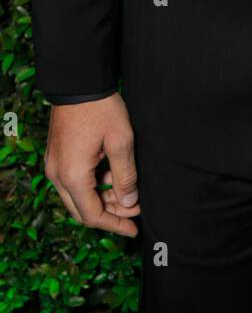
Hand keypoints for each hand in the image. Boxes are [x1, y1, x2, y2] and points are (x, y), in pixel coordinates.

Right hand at [44, 94, 140, 236]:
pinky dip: (93, 186)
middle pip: (82, 210)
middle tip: (135, 213)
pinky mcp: (57, 157)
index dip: (115, 225)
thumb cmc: (101, 109)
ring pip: (78, 197)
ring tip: (129, 193)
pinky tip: (113, 177)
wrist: (78, 82)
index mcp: (73, 176)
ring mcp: (54, 166)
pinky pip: (74, 182)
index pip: (92, 215)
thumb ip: (125, 176)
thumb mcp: (122, 142)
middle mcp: (57, 176)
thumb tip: (129, 203)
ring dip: (102, 199)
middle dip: (110, 215)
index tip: (134, 230)